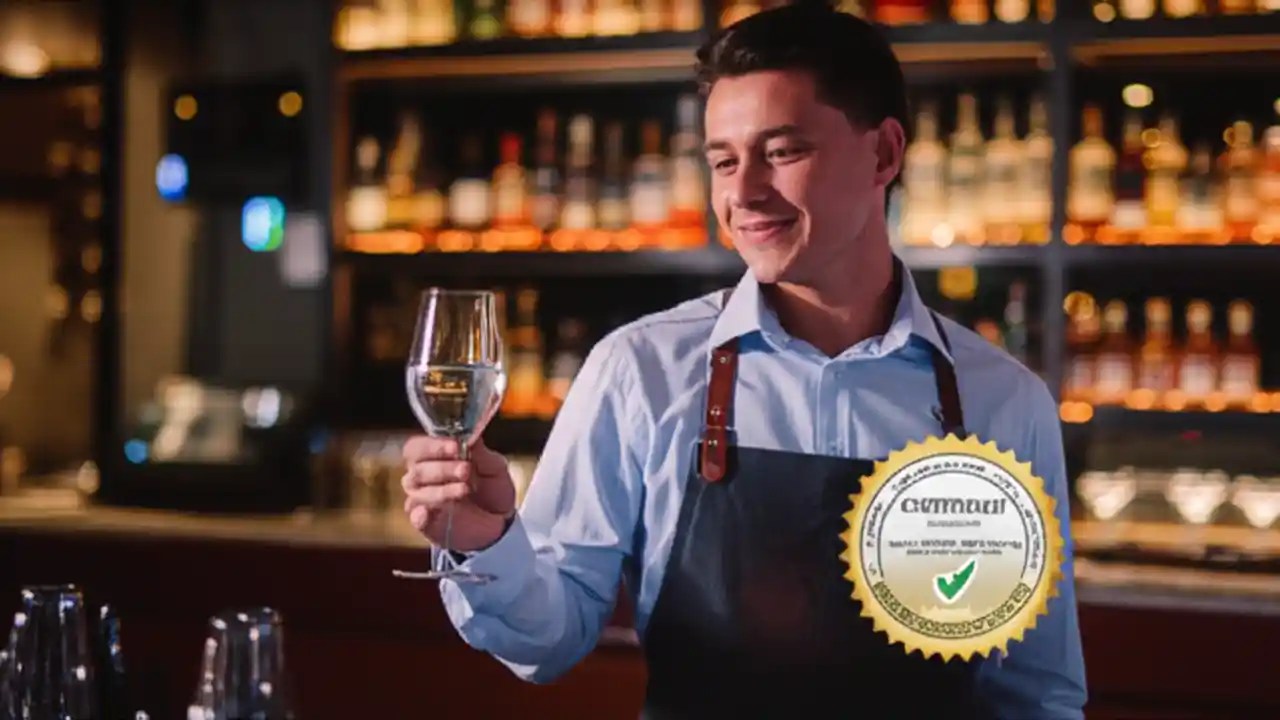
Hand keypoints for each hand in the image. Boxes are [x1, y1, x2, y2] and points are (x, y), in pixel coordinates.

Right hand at [401, 436, 515, 551]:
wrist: (502, 521)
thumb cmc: (492, 488)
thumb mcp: (494, 467)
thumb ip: (481, 453)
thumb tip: (470, 435)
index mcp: (432, 458)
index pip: (417, 447)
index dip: (433, 446)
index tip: (456, 446)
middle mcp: (422, 478)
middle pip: (417, 470)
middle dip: (442, 468)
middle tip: (465, 470)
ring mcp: (423, 502)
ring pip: (418, 492)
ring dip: (442, 489)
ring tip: (466, 488)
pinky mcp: (427, 525)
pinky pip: (416, 519)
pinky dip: (420, 515)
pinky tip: (427, 512)